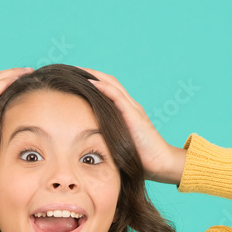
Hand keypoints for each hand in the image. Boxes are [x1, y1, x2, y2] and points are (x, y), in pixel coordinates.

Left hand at [77, 66, 185, 184]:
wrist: (160, 163)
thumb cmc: (139, 158)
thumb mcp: (118, 143)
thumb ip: (107, 136)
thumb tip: (88, 142)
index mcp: (126, 111)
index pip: (108, 89)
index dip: (92, 81)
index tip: (74, 78)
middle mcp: (130, 105)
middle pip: (109, 81)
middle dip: (90, 73)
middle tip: (71, 69)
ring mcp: (133, 109)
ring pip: (112, 84)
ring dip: (94, 75)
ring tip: (77, 71)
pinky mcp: (134, 116)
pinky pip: (118, 97)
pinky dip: (105, 88)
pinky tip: (92, 83)